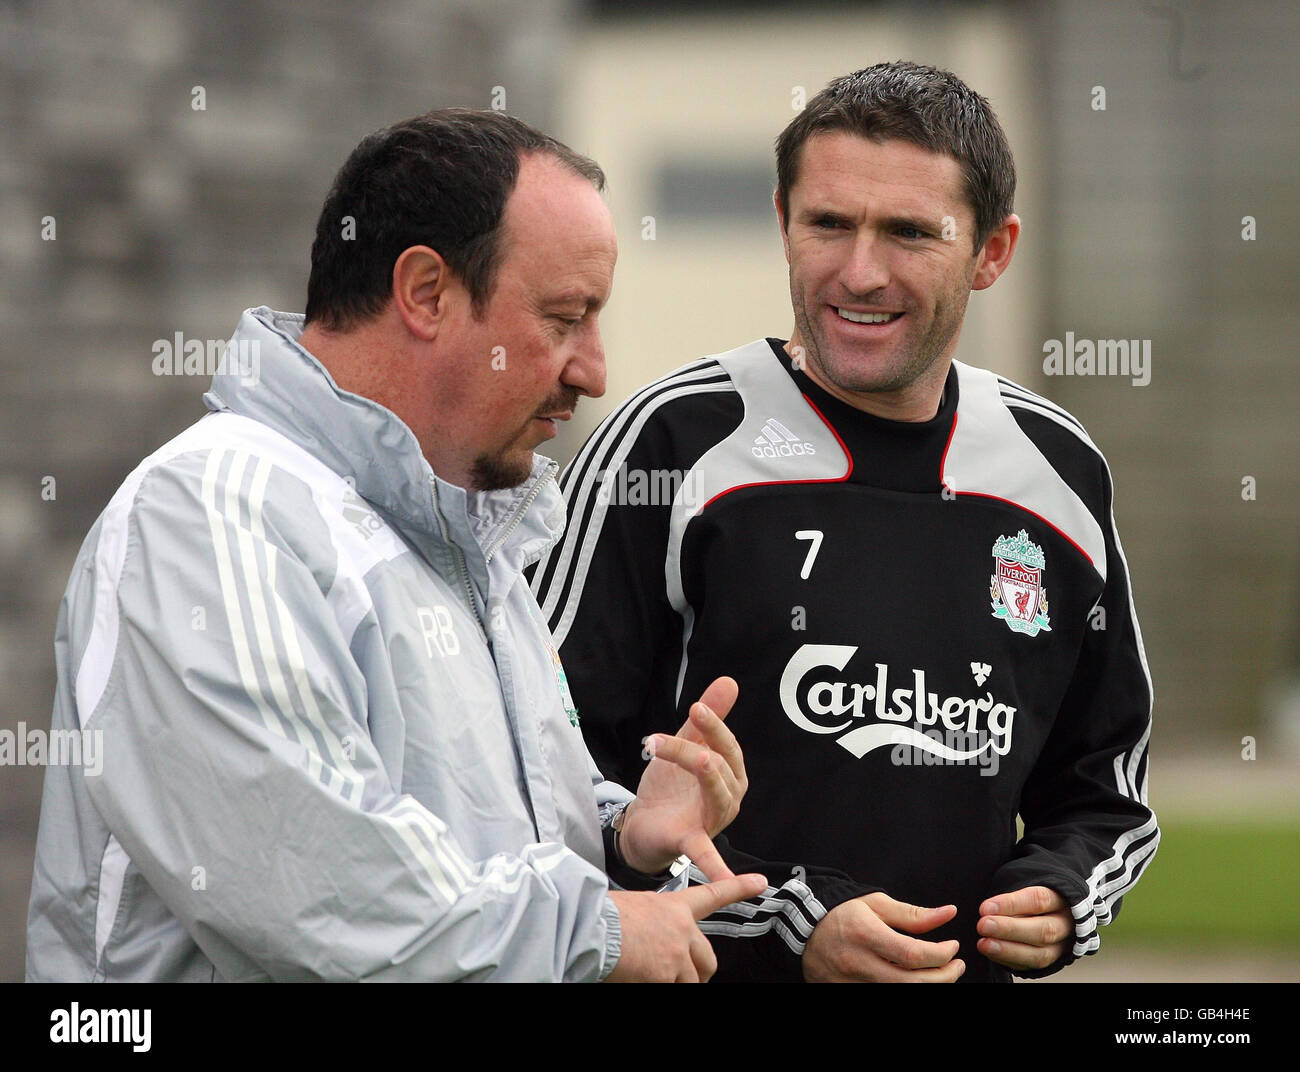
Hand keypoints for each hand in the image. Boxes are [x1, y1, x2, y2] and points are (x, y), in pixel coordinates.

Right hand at [605, 873, 767, 981]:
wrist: (591, 927)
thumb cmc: (602, 916)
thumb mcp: (634, 909)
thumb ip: (653, 924)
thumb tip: (651, 942)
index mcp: (674, 906)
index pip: (714, 893)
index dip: (739, 887)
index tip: (761, 881)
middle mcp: (682, 929)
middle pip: (708, 958)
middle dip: (701, 973)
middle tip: (689, 978)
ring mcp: (677, 954)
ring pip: (693, 981)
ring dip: (678, 983)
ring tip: (652, 976)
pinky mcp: (667, 975)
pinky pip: (671, 988)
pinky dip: (656, 985)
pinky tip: (638, 977)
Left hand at [619, 677, 746, 880]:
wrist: (643, 824)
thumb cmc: (671, 787)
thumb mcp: (687, 746)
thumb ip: (709, 717)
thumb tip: (730, 680)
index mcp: (728, 774)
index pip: (727, 746)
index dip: (715, 726)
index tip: (696, 707)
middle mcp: (727, 798)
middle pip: (719, 766)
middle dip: (697, 745)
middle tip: (680, 726)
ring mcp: (712, 822)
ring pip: (715, 795)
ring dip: (704, 772)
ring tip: (697, 756)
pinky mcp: (690, 842)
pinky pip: (706, 854)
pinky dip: (717, 867)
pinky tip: (727, 878)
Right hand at [802, 891, 964, 981]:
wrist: (803, 930)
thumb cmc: (841, 913)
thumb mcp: (875, 903)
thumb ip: (912, 914)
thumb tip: (949, 913)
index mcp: (866, 934)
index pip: (913, 954)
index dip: (941, 954)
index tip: (953, 946)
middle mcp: (859, 963)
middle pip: (912, 983)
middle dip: (944, 977)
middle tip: (956, 965)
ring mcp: (853, 983)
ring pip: (900, 994)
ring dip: (929, 987)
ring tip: (940, 975)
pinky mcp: (849, 993)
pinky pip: (883, 997)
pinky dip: (906, 991)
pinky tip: (916, 982)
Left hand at [977, 886, 1071, 970]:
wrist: (1047, 913)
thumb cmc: (1029, 898)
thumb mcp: (1024, 888)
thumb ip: (1011, 898)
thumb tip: (988, 910)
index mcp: (1060, 899)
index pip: (1039, 900)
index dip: (1011, 904)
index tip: (985, 908)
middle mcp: (1065, 925)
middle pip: (1043, 930)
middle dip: (1010, 929)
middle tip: (983, 925)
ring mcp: (1061, 946)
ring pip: (1041, 954)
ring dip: (1008, 950)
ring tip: (984, 944)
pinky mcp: (1051, 962)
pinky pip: (1032, 966)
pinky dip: (1010, 961)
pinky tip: (991, 952)